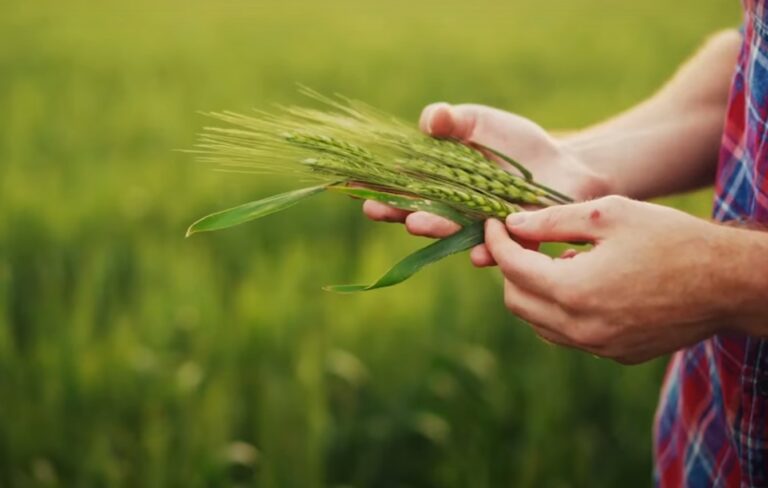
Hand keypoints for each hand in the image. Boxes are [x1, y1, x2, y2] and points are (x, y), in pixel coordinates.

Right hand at [363, 103, 611, 265]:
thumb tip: (430, 120)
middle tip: (375, 208)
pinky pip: (496, 251)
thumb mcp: (481, 122)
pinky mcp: (510, 241)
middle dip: (394, 211)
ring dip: (432, 229)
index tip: (354, 186)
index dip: (376, 186)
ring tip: (416, 221)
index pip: (400, 187)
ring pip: (450, 233)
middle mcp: (452, 210)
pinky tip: (478, 252)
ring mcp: (477, 228)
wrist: (563, 164)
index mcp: (439, 183)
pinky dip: (487, 252)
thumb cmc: (515, 143)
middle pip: (416, 213)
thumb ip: (453, 120)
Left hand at [483, 196, 753, 363]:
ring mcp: (599, 347)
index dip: (498, 242)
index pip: (512, 268)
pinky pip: (568, 335)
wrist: (727, 283)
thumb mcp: (610, 214)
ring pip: (539, 323)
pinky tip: (585, 282)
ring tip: (562, 258)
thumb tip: (512, 223)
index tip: (494, 223)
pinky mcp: (615, 354)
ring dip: (535, 290)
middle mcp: (581, 328)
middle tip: (525, 241)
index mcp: (575, 290)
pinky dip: (560, 310)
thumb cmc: (671, 239)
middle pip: (516, 301)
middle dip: (511, 268)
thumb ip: (553, 221)